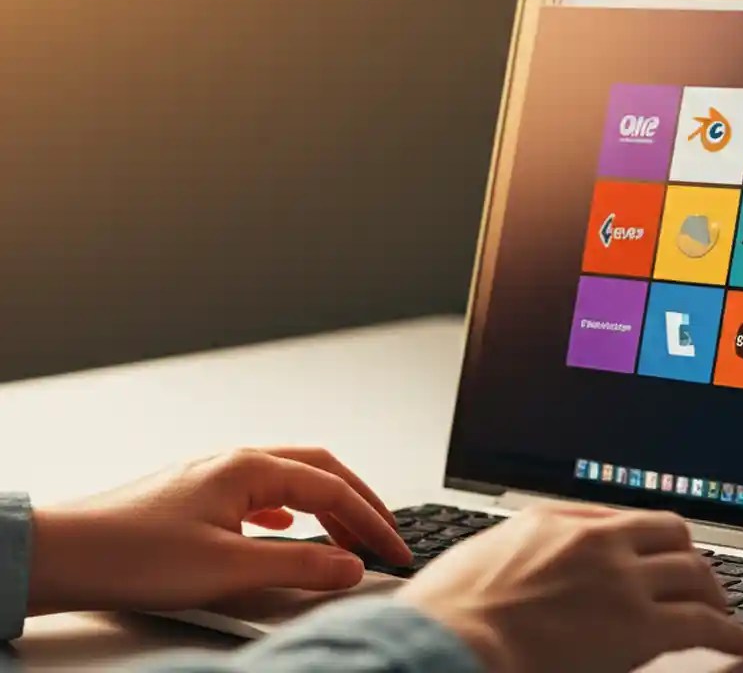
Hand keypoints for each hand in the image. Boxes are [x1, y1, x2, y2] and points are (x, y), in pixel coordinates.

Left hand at [27, 447, 410, 614]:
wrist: (61, 552)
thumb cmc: (129, 553)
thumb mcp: (228, 568)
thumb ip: (298, 566)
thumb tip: (349, 567)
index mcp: (250, 468)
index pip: (334, 489)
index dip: (372, 522)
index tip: (394, 551)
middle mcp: (235, 461)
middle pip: (321, 471)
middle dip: (361, 503)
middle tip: (386, 537)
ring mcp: (214, 475)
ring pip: (292, 479)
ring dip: (328, 505)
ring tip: (348, 536)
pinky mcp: (196, 496)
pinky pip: (262, 492)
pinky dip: (292, 509)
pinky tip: (286, 527)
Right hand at [396, 502, 742, 672]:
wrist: (449, 642)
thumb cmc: (447, 614)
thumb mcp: (479, 557)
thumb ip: (518, 552)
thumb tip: (525, 561)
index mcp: (555, 521)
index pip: (621, 518)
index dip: (648, 540)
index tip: (657, 552)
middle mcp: (596, 541)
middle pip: (670, 534)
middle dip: (689, 557)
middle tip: (696, 580)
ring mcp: (621, 582)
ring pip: (693, 574)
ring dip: (713, 594)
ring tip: (722, 612)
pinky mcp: (639, 627)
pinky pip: (704, 624)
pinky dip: (731, 633)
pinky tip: (742, 642)